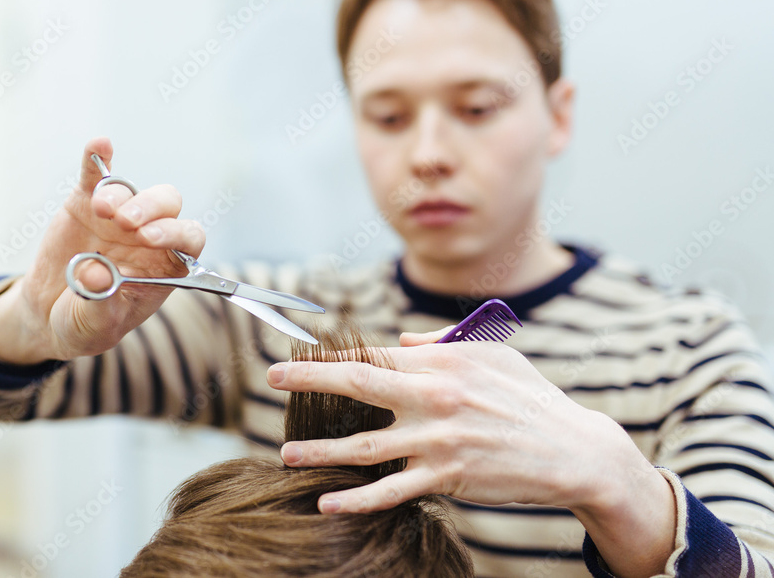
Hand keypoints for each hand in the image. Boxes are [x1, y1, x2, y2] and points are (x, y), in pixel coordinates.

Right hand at [0, 138, 204, 363]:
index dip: (176, 233)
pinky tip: (98, 145)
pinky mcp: (85, 203)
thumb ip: (99, 302)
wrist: (48, 314)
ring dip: (119, 196)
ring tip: (100, 211)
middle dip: (151, 208)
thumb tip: (97, 272)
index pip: (188, 239)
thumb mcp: (93, 325)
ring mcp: (118, 217)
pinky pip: (96, 176)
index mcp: (164, 266)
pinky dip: (97, 159)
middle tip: (127, 223)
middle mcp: (147, 236)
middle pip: (167, 206)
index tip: (150, 238)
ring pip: (131, 191)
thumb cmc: (84, 323)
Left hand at [267, 328, 655, 514]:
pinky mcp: (445, 478)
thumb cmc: (529, 397)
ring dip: (319, 450)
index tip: (301, 354)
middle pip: (357, 383)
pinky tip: (327, 502)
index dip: (333, 352)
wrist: (572, 450)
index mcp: (440, 362)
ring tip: (285, 455)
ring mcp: (437, 440)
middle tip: (272, 379)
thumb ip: (439, 344)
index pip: (373, 352)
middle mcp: (433, 396)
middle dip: (309, 379)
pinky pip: (391, 491)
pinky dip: (356, 499)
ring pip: (364, 444)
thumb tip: (397, 341)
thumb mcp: (491, 353)